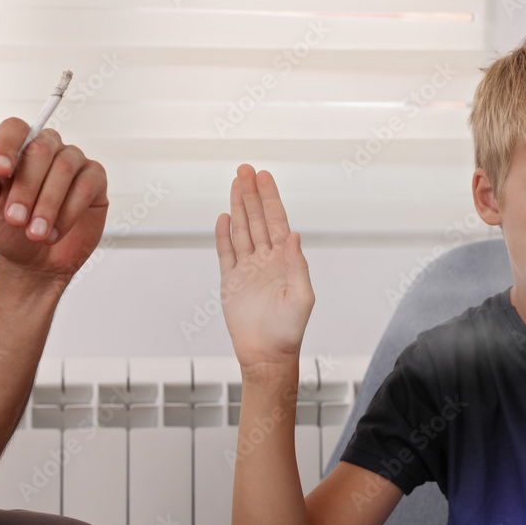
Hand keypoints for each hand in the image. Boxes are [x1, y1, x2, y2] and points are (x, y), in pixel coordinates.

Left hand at [0, 118, 107, 282]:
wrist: (35, 262)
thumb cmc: (9, 230)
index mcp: (17, 149)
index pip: (14, 129)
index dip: (7, 145)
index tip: (0, 170)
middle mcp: (47, 149)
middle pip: (40, 149)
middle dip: (26, 188)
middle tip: (16, 219)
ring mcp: (74, 162)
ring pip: (64, 169)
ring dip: (47, 205)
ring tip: (35, 233)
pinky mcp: (95, 180)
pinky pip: (86, 187)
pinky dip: (68, 213)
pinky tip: (55, 231)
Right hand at [215, 164, 314, 370]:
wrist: (267, 355)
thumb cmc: (289, 331)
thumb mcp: (302, 297)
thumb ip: (297, 265)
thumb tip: (293, 235)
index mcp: (285, 261)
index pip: (276, 221)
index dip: (270, 198)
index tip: (264, 176)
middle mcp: (266, 260)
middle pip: (257, 219)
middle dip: (252, 194)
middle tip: (245, 169)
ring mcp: (247, 270)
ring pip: (241, 230)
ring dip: (238, 207)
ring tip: (235, 183)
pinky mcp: (230, 282)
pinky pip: (225, 253)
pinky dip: (223, 235)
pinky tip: (223, 217)